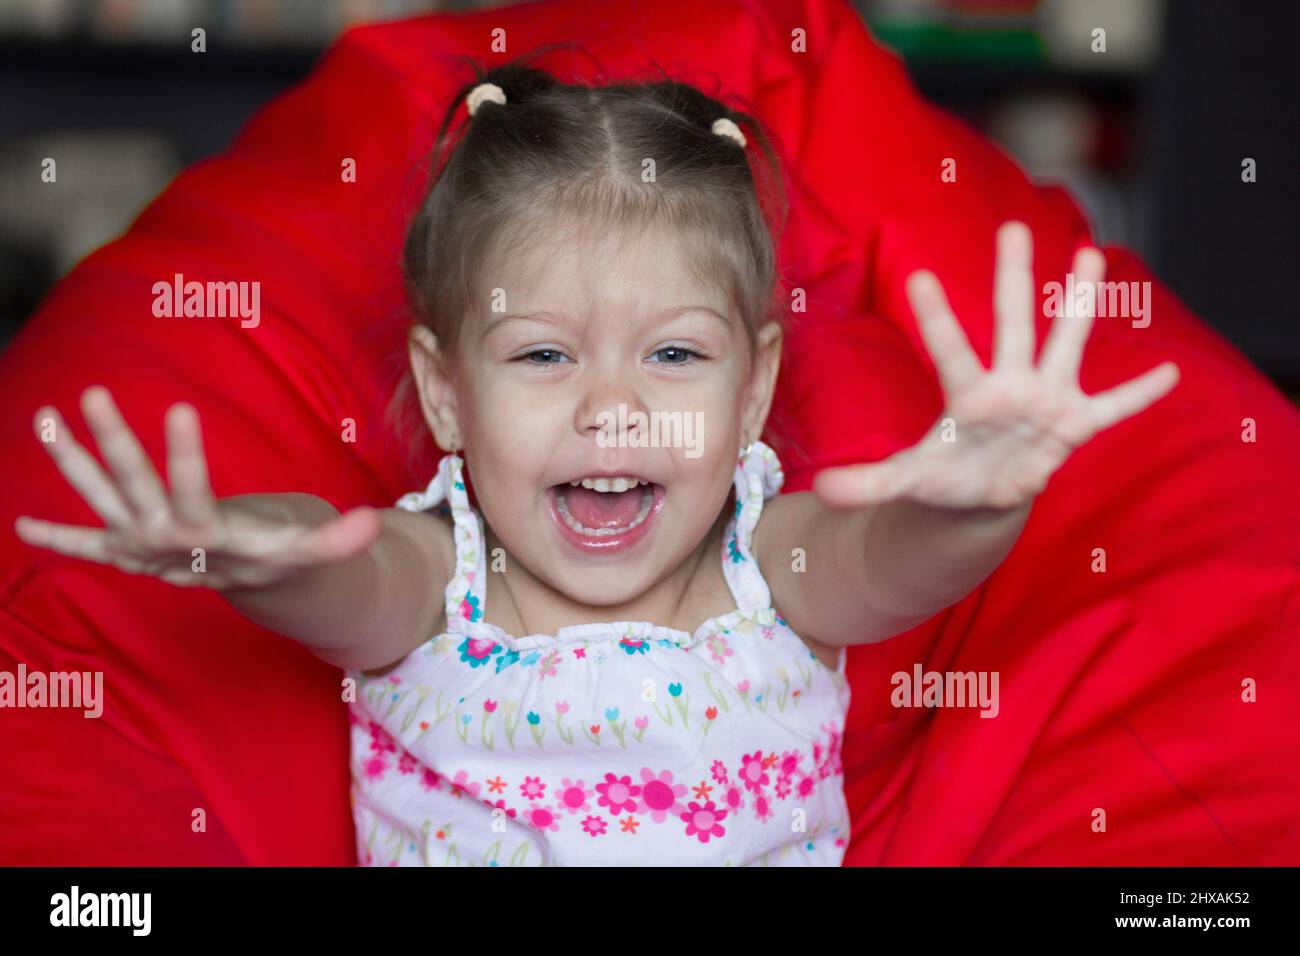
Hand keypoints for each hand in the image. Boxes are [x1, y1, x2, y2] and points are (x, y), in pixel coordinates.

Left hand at [14, 385, 381, 589]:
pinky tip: (22, 528)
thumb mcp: (302, 547)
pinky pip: (86, 543)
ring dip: (69, 461)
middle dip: (112, 441)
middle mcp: (161, 539)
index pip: (192, 492)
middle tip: (93, 394)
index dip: (185, 455)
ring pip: (99, 498)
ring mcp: (138, 542)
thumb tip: (370, 523)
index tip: (182, 407)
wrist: (246, 587)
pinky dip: (57, 538)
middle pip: (132, 486)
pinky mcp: (126, 547)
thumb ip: (334, 540)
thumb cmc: (274, 556)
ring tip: (44, 418)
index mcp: (204, 536)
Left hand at [814, 221, 1179, 511]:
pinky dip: (1139, 395)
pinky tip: (1171, 375)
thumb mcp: (906, 480)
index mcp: (965, 393)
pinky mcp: (1073, 424)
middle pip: (1010, 324)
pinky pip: (1112, 408)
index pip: (949, 350)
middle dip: (1013, 278)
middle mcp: (1008, 383)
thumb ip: (869, 482)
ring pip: (1065, 344)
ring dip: (1079, 306)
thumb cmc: (945, 474)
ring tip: (1092, 255)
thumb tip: (824, 489)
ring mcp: (1045, 399)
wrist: (983, 491)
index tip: (918, 278)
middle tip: (1014, 226)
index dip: (937, 319)